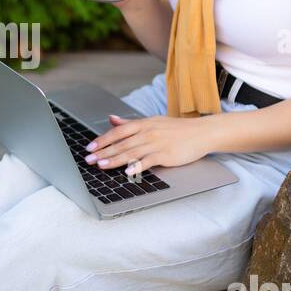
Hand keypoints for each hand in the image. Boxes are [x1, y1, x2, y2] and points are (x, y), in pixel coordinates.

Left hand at [83, 113, 213, 174]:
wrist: (202, 132)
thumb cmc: (177, 129)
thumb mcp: (152, 121)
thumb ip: (130, 123)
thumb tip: (111, 119)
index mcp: (143, 123)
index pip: (118, 131)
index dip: (103, 140)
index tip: (90, 148)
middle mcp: (148, 132)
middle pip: (122, 143)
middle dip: (103, 152)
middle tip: (89, 160)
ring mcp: (157, 143)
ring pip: (132, 152)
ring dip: (115, 160)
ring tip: (101, 166)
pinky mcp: (166, 154)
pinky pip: (149, 160)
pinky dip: (138, 166)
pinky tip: (128, 171)